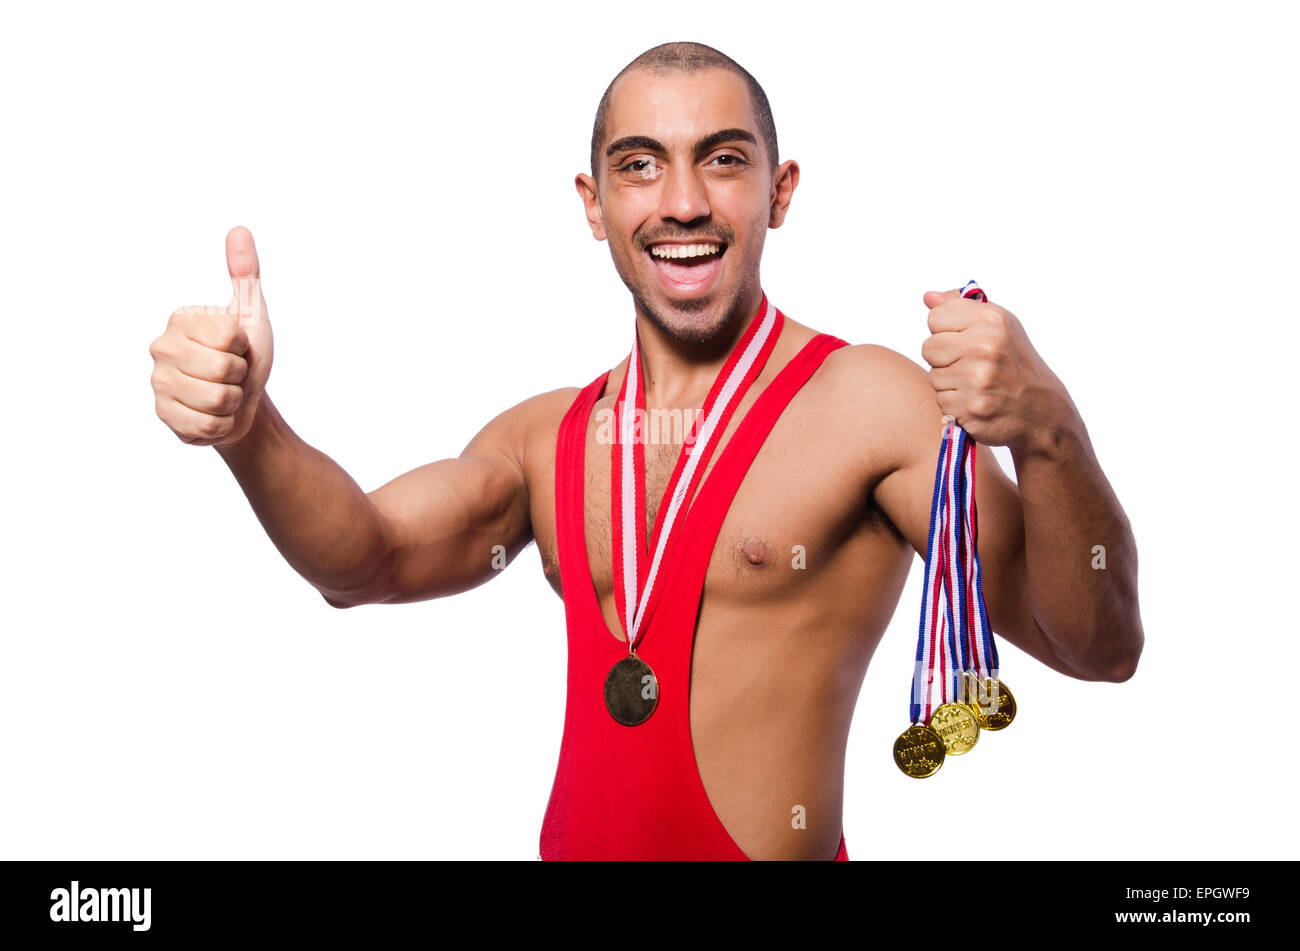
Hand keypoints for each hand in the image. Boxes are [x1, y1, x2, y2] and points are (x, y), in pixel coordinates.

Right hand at [149, 227, 273, 446]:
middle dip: (241, 376)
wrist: (243, 401)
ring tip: (225, 393)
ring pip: (218, 400)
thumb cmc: (246, 354)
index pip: (230, 337)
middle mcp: (161, 349)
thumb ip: (246, 274)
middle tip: (232, 373)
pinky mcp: (165, 418)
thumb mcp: (252, 314)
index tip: (237, 348)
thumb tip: (239, 230)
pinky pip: (210, 426)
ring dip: (234, 401)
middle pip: (224, 371)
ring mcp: (159, 385)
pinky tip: (216, 413)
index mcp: (180, 320)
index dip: (245, 347)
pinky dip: (224, 424)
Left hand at [920, 287, 1068, 452]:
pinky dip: (955, 404)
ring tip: (976, 383)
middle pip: (928, 347)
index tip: (965, 339)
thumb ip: (961, 307)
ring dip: (949, 382)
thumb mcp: (999, 325)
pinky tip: (977, 400)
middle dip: (944, 357)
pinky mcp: (969, 407)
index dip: (946, 330)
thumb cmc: (1015, 362)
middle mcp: (985, 347)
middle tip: (972, 365)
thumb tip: (928, 297)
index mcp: (992, 320)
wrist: (1042, 410)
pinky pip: (941, 400)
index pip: (936, 317)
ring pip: (933, 376)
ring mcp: (977, 379)